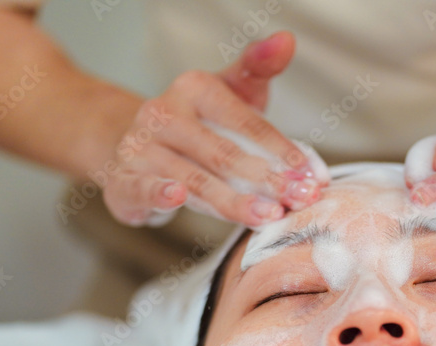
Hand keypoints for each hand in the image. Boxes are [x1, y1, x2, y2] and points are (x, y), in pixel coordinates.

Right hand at [102, 32, 322, 226]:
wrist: (135, 143)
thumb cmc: (198, 122)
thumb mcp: (229, 92)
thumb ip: (259, 67)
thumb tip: (286, 39)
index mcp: (194, 89)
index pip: (245, 120)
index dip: (281, 149)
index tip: (311, 174)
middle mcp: (164, 113)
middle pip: (224, 153)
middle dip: (267, 180)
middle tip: (299, 199)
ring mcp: (141, 146)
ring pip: (195, 179)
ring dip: (234, 202)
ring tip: (268, 216)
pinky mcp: (124, 179)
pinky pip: (143, 187)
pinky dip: (159, 193)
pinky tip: (177, 198)